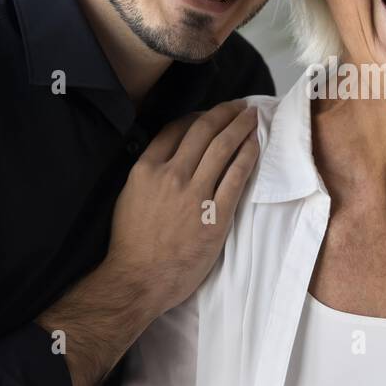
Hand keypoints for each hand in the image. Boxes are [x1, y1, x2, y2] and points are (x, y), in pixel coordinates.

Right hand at [104, 101, 259, 320]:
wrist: (140, 279)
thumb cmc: (132, 244)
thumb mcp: (129, 197)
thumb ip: (148, 174)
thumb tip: (166, 157)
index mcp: (146, 169)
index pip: (175, 129)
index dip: (196, 116)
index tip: (209, 114)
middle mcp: (171, 175)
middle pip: (203, 130)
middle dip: (224, 113)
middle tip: (239, 106)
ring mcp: (195, 194)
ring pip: (223, 147)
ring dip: (240, 127)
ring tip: (251, 116)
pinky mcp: (216, 214)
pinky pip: (237, 175)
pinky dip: (248, 155)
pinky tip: (255, 144)